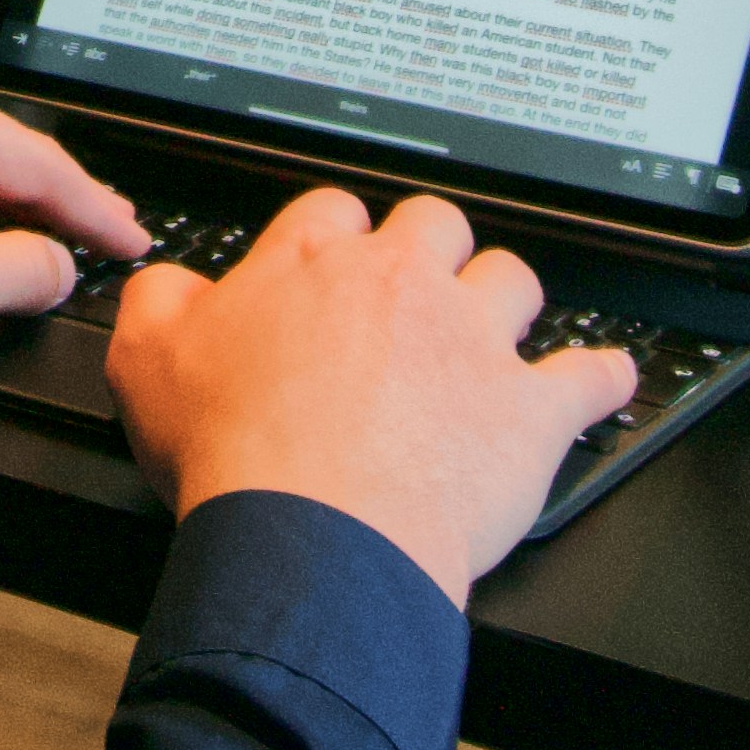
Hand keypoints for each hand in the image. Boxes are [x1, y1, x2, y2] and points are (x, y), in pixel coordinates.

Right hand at [107, 188, 641, 604]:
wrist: (314, 538)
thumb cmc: (238, 457)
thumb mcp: (146, 361)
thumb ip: (159, 302)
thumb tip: (170, 283)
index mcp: (314, 267)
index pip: (334, 212)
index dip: (334, 239)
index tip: (330, 270)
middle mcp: (401, 286)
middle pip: (435, 225)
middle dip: (428, 252)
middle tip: (413, 294)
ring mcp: (473, 343)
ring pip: (513, 282)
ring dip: (504, 302)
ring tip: (493, 333)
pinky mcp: (528, 411)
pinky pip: (590, 377)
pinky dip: (601, 379)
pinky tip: (603, 380)